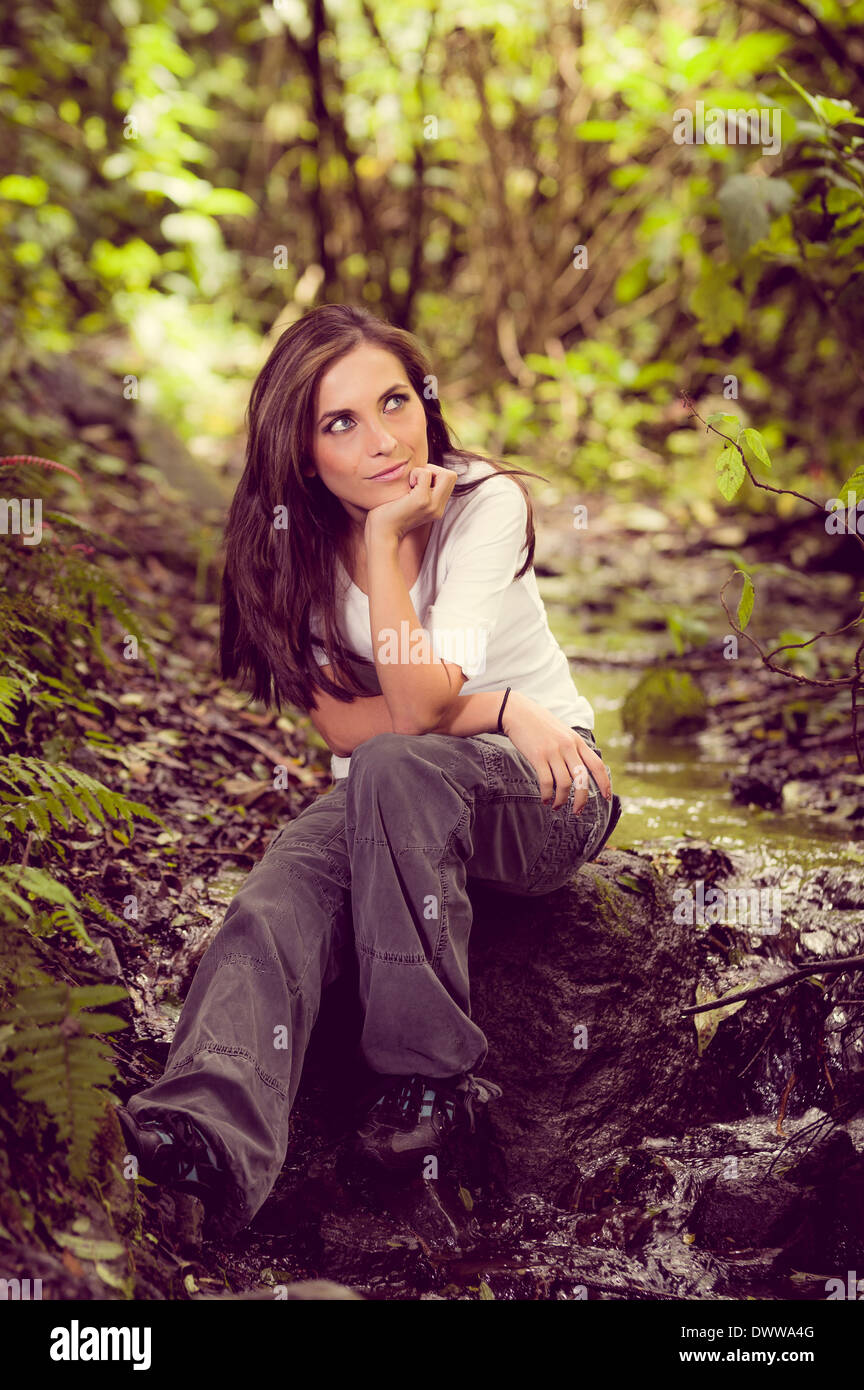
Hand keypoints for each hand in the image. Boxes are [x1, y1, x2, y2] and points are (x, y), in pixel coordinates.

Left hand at [364, 462, 456, 543]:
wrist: (381, 534)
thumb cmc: (388, 516)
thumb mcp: (410, 504)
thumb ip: (420, 491)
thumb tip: (420, 471)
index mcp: (436, 508)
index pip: (449, 481)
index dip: (435, 474)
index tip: (418, 483)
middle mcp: (438, 508)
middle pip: (451, 476)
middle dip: (434, 470)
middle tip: (416, 480)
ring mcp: (432, 504)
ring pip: (445, 474)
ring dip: (425, 471)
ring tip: (411, 484)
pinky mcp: (421, 500)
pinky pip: (426, 474)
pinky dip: (416, 473)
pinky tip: (406, 486)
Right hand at [501, 691, 612, 813]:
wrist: (517, 712)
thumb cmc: (539, 724)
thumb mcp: (562, 733)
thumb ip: (572, 748)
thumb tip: (579, 770)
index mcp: (576, 741)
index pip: (597, 765)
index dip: (604, 783)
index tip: (606, 797)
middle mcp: (568, 747)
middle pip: (582, 779)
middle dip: (581, 799)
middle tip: (577, 811)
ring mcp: (553, 751)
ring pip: (565, 784)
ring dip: (561, 800)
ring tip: (555, 805)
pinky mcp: (538, 756)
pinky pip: (547, 782)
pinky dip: (547, 794)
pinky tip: (544, 799)